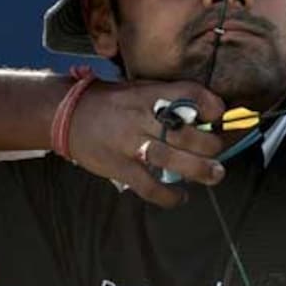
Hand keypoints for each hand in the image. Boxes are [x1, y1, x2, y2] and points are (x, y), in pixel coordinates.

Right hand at [67, 79, 236, 207]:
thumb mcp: (138, 89)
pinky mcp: (119, 167)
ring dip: (199, 170)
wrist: (66, 114)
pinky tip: (181, 197)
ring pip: (171, 159)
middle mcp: (141, 118)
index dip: (209, 104)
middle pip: (184, 132)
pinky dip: (168, 195)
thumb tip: (202, 114)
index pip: (186, 93)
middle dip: (210, 144)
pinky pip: (148, 186)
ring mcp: (129, 144)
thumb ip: (166, 99)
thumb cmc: (109, 101)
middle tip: (219, 150)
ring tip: (215, 174)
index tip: (219, 113)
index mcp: (148, 95)